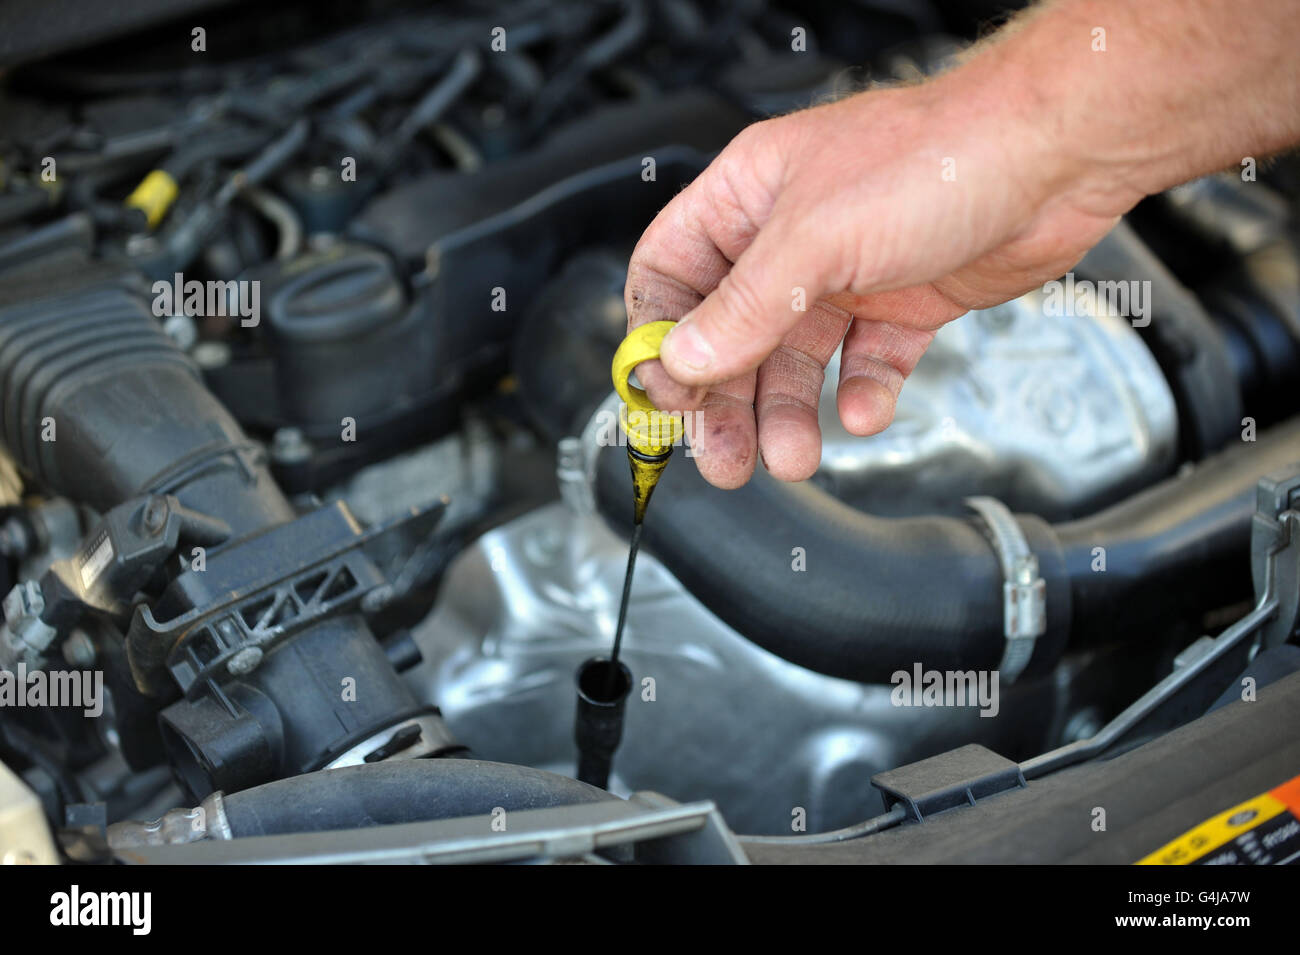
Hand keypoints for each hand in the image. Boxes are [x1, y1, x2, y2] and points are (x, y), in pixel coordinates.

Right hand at [624, 76, 1137, 487]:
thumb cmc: (938, 157)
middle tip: (724, 458)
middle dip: (725, 401)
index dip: (660, 338)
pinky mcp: (899, 306)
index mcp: (748, 197)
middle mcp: (789, 238)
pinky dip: (861, 396)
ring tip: (791, 457)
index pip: (671, 273)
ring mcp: (846, 274)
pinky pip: (863, 366)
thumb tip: (682, 364)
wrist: (1056, 160)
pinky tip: (866, 411)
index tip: (666, 398)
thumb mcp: (818, 238)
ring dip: (787, 414)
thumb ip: (745, 308)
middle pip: (728, 334)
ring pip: (793, 362)